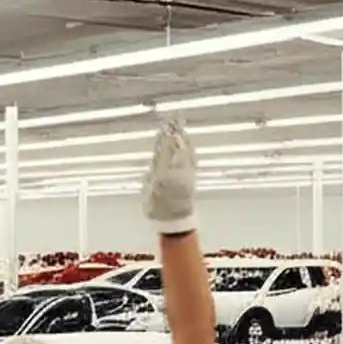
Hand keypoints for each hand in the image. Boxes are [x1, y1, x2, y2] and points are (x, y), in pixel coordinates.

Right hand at [142, 119, 197, 234]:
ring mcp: (187, 174)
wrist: (175, 220)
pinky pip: (191, 159)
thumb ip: (153, 175)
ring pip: (186, 153)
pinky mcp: (192, 177)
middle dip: (175, 136)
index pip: (165, 152)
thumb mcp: (150, 191)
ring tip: (180, 128)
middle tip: (173, 122)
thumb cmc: (158, 208)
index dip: (165, 140)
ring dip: (183, 140)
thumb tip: (157, 161)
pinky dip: (189, 149)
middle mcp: (179, 172)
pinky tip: (187, 143)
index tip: (164, 128)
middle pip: (177, 149)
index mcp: (165, 175)